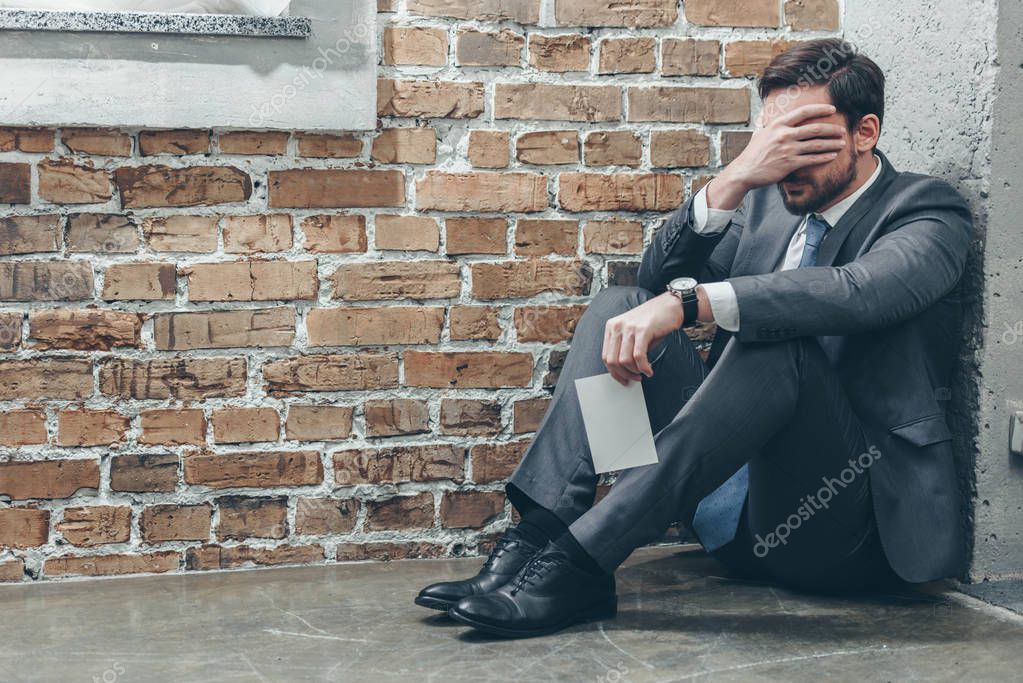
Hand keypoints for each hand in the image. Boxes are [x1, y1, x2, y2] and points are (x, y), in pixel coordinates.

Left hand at [602, 292, 683, 385]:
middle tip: (634, 378)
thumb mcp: (633, 333)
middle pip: (612, 360)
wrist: (670, 306)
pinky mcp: (642, 330)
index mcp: (612, 327)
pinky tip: (649, 369)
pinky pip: (638, 356)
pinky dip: (644, 367)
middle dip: (624, 374)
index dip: (614, 372)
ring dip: (635, 372)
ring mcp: (629, 327)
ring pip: (624, 360)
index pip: (606, 356)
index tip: (622, 379)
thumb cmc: (653, 320)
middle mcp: (617, 326)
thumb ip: (625, 349)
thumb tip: (624, 370)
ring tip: (643, 372)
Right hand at [707, 104, 847, 209]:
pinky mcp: (790, 163)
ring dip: (832, 143)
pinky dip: (824, 157)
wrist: (745, 171)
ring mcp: (788, 149)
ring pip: (816, 144)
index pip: (804, 112)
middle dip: (832, 129)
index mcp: (778, 124)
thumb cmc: (752, 153)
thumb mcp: (757, 133)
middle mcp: (784, 135)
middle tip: (841, 130)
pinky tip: (832, 156)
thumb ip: (763, 122)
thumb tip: (761, 113)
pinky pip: (812, 159)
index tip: (832, 109)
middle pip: (815, 128)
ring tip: (842, 143)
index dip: (820, 109)